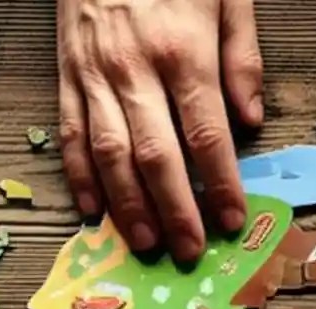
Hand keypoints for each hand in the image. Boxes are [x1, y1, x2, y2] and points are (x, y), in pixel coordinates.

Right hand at [58, 0, 264, 262]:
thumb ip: (241, 57)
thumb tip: (251, 122)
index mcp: (184, 51)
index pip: (207, 136)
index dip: (220, 185)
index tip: (233, 221)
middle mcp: (135, 68)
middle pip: (157, 156)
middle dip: (176, 211)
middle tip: (189, 251)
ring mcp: (94, 73)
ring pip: (109, 153)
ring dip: (128, 205)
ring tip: (144, 241)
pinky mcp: (65, 71)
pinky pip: (68, 131)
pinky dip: (79, 174)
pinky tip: (92, 207)